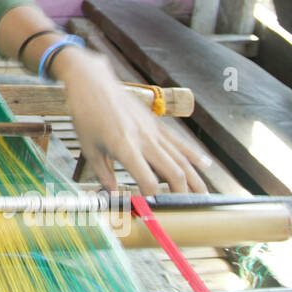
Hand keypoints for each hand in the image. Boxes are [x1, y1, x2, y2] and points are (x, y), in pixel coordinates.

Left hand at [55, 48, 210, 194]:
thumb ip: (103, 175)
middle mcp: (144, 139)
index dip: (152, 199)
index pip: (148, 181)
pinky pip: (178, 142)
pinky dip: (193, 155)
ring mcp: (153, 130)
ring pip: (181, 158)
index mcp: (124, 147)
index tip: (152, 210)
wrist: (91, 82)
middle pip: (173, 172)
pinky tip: (206, 164)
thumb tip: (113, 196)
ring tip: (205, 195)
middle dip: (183, 194)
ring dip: (194, 178)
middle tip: (187, 209)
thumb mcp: (88, 148)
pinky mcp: (156, 123)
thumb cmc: (86, 114)